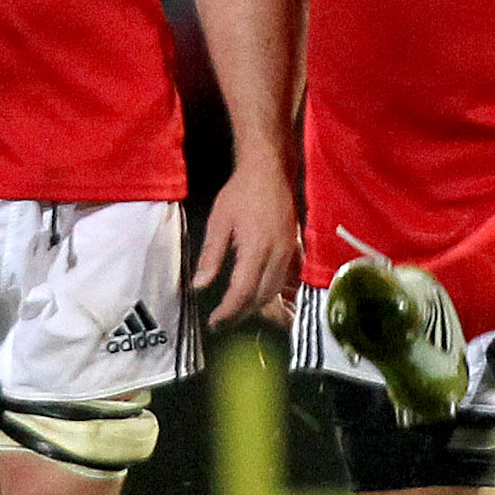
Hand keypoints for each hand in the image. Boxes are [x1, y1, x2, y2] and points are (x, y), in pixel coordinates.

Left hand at [194, 158, 300, 328]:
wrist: (270, 171)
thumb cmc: (241, 192)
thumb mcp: (219, 221)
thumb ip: (211, 254)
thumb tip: (200, 285)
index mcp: (256, 248)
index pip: (242, 291)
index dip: (228, 312)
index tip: (214, 322)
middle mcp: (277, 255)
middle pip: (261, 297)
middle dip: (241, 314)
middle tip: (222, 323)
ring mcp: (289, 252)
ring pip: (275, 291)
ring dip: (256, 306)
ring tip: (236, 312)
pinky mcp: (294, 249)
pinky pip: (286, 280)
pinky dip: (271, 293)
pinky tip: (258, 296)